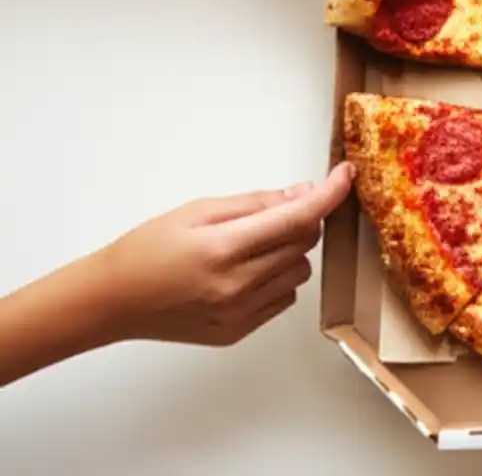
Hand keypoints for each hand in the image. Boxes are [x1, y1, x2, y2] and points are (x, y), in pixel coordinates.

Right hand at [99, 162, 354, 345]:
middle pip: (305, 243)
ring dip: (289, 252)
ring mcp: (240, 313)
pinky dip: (277, 279)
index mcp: (223, 248)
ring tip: (249, 248)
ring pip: (301, 271)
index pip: (298, 218)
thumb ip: (256, 203)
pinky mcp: (240, 331)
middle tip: (272, 214)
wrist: (113, 300)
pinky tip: (245, 273)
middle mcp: (236, 285)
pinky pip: (285, 298)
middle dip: (300, 220)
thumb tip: (303, 193)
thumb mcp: (198, 210)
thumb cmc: (148, 249)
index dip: (329, 194)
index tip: (344, 175)